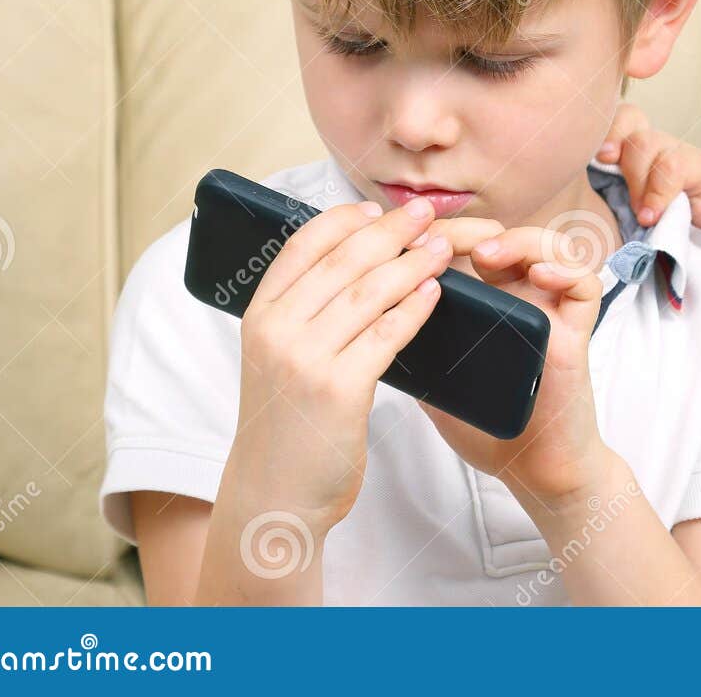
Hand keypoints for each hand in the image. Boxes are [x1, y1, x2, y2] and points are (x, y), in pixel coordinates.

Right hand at [220, 197, 465, 538]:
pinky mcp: (341, 388)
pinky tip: (435, 292)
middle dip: (390, 230)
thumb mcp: (278, 358)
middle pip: (344, 260)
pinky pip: (388, 334)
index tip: (375, 207)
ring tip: (442, 247)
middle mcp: (277, 330)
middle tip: (424, 213)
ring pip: (370, 292)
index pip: (301, 245)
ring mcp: (307, 358)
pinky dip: (415, 307)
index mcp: (258, 315)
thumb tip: (355, 261)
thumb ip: (304, 313)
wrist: (276, 493)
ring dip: (412, 262)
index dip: (343, 219)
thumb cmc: (288, 424)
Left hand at [418, 223, 617, 516]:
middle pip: (499, 236)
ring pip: (548, 244)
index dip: (430, 236)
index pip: (458, 246)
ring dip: (516, 240)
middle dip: (464, 230)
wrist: (528, 467)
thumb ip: (404, 343)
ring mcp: (549, 307)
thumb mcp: (429, 376)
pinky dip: (564, 269)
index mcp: (481, 299)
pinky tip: (538, 274)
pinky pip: (584, 283)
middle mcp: (518, 295)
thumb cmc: (482, 423)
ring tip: (486, 253)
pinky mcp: (579, 327)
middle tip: (434, 239)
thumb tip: (351, 320)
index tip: (398, 243)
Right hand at [597, 102, 700, 238]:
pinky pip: (605, 124)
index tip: (649, 219)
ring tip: (603, 160)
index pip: (674, 164)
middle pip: (645, 142)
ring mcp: (639, 144)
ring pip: (625, 120)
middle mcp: (665, 147)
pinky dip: (594, 132)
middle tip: (636, 213)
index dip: (658, 190)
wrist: (699, 213)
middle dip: (636, 177)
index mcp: (693, 163)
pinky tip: (585, 152)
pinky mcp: (616, 148)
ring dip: (611, 139)